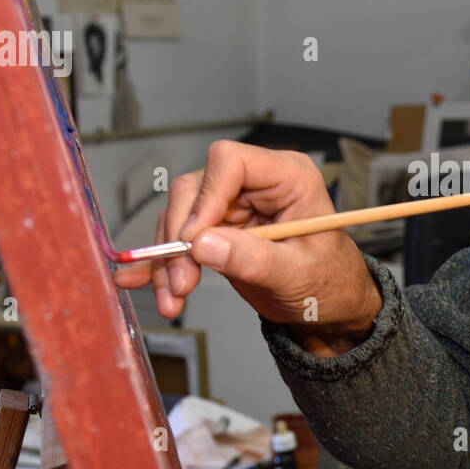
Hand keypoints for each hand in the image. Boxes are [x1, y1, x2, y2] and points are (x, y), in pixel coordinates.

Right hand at [113, 141, 381, 356]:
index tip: (194, 240)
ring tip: (172, 300)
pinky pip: (179, 240)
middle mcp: (255, 184)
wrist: (330, 307)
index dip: (206, 197)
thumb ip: (254, 259)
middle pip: (196, 190)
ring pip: (180, 218)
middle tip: (182, 283)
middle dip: (181, 239)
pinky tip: (139, 282)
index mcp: (287, 177)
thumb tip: (202, 245)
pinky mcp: (216, 230)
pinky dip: (162, 264)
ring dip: (169, 261)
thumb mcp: (298, 275)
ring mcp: (233, 206)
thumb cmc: (329, 282)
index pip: (230, 162)